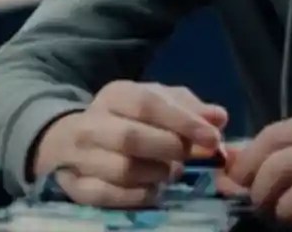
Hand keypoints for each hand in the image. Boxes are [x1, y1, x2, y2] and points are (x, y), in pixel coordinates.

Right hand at [32, 81, 227, 207]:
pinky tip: (153, 189)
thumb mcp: (157, 103)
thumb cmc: (128, 119)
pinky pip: (110, 197)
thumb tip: (219, 117)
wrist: (72, 141)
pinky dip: (139, 196)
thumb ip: (189, 108)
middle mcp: (91, 123)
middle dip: (171, 149)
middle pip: (132, 137)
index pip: (148, 103)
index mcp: (114, 95)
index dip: (183, 121)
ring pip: (123, 170)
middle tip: (193, 156)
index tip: (214, 137)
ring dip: (157, 174)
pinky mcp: (76, 187)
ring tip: (170, 171)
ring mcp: (79, 157)